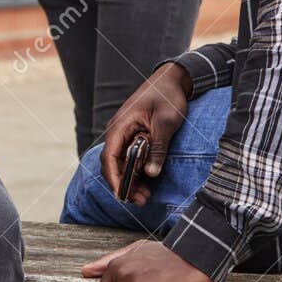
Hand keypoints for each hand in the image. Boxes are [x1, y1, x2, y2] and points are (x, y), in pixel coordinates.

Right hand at [100, 61, 191, 205]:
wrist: (172, 80)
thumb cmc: (167, 97)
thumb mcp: (166, 123)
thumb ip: (158, 148)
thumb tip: (150, 174)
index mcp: (120, 125)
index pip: (109, 156)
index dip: (114, 178)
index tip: (122, 195)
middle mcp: (118, 132)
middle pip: (113, 164)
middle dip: (123, 184)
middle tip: (140, 201)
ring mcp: (125, 134)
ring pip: (121, 163)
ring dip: (131, 181)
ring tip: (145, 198)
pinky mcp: (134, 137)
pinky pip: (130, 158)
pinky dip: (136, 172)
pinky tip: (147, 184)